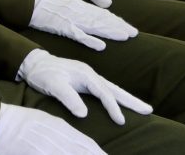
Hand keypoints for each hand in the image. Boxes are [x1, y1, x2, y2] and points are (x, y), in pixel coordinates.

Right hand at [0, 103, 105, 154]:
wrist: (0, 123)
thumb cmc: (23, 121)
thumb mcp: (46, 120)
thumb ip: (62, 131)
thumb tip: (79, 143)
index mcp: (60, 127)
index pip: (86, 143)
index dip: (98, 152)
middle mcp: (56, 138)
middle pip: (82, 152)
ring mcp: (46, 149)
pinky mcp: (35, 154)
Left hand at [17, 49, 152, 124]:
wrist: (35, 63)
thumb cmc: (43, 74)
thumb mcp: (53, 85)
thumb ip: (68, 98)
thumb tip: (84, 114)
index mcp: (85, 74)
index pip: (104, 93)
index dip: (113, 108)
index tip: (121, 122)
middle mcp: (90, 74)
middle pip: (115, 89)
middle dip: (132, 100)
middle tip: (149, 110)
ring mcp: (88, 77)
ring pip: (112, 89)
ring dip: (126, 99)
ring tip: (143, 107)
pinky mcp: (85, 81)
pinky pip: (105, 90)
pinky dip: (115, 97)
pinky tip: (120, 103)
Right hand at [29, 0, 136, 50]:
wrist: (30, 2)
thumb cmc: (47, 5)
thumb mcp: (66, 5)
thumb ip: (80, 12)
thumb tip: (94, 18)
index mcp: (80, 6)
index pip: (102, 14)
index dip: (117, 21)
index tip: (129, 29)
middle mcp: (79, 12)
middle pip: (102, 19)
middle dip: (119, 26)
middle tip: (134, 34)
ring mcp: (71, 19)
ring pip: (94, 26)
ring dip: (110, 32)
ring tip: (125, 37)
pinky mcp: (62, 27)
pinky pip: (78, 35)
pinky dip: (90, 40)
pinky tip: (101, 46)